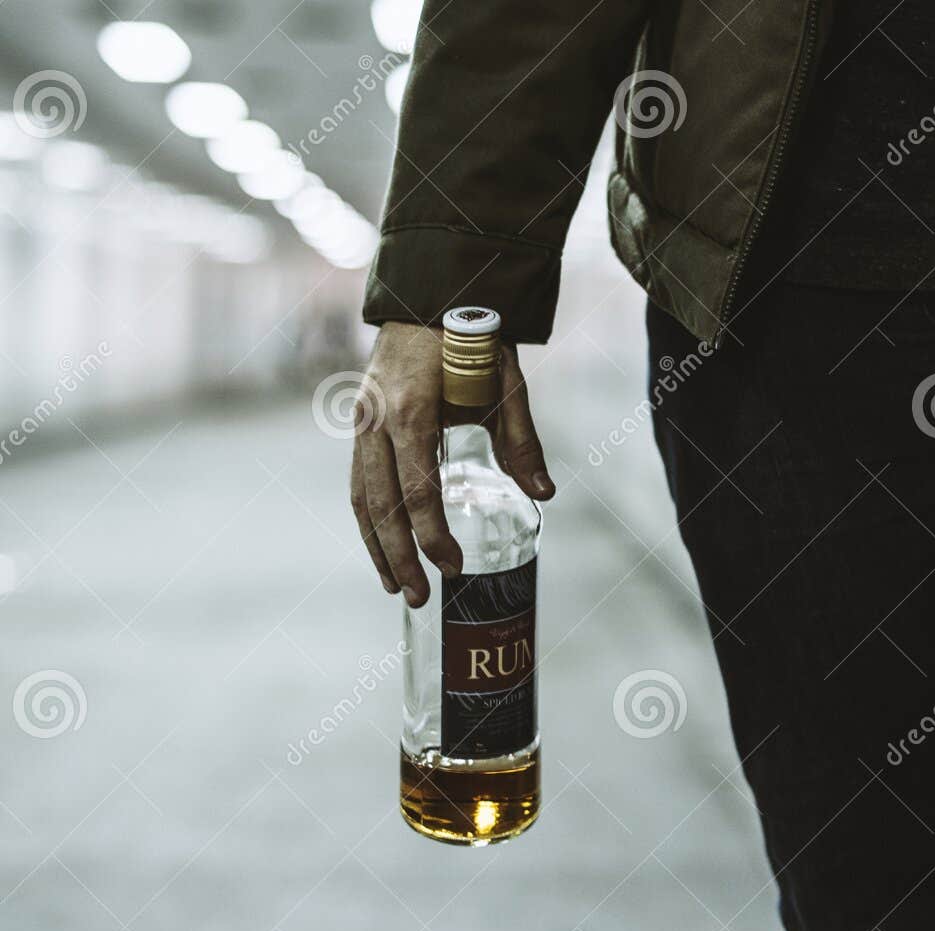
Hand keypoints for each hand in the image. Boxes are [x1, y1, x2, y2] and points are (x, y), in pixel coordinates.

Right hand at [350, 321, 554, 605]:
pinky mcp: (360, 423)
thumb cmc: (474, 342)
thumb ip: (522, 440)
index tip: (453, 568)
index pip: (418, 491)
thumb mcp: (506, 384)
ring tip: (395, 587)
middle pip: (380, 505)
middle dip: (398, 557)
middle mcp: (377, 420)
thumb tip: (544, 493)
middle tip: (419, 598)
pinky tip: (382, 547)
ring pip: (361, 497)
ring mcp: (362, 422)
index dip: (433, 536)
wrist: (431, 296)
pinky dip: (368, 520)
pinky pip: (359, 481)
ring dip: (376, 546)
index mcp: (412, 411)